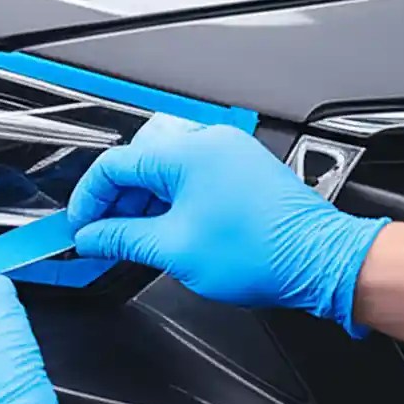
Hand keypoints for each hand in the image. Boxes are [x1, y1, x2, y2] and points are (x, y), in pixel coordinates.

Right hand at [67, 114, 388, 335]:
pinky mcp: (241, 170)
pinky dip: (169, 199)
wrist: (322, 261)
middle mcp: (208, 142)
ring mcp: (228, 153)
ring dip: (142, 200)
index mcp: (188, 152)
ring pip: (164, 168)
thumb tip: (92, 238)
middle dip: (114, 200)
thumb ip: (122, 239)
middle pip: (138, 162)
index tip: (80, 227)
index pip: (114, 165)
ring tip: (134, 237)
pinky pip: (190, 175)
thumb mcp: (173, 249)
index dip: (88, 199)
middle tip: (103, 234)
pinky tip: (164, 228)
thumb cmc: (263, 252)